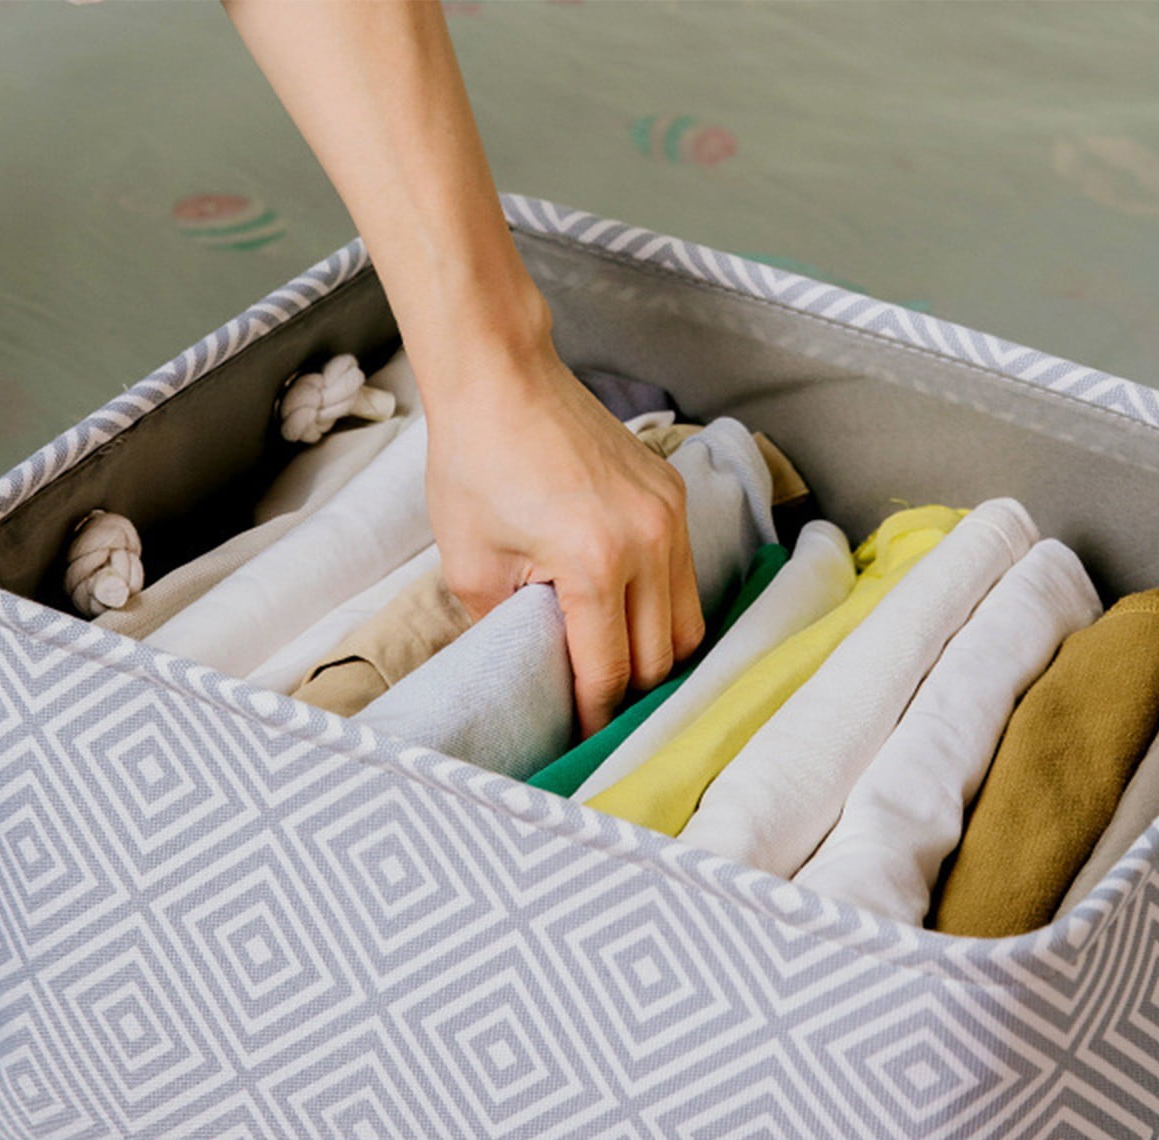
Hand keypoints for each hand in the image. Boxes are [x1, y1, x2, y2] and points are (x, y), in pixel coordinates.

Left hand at [426, 343, 704, 737]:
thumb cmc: (475, 465)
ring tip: (619, 667)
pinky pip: (685, 578)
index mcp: (593, 565)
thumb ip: (508, 630)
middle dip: (627, 693)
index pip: (608, 671)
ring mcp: (669, 519)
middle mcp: (646, 544)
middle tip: (596, 709)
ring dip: (656, 655)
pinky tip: (630, 615)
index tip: (582, 741)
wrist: (501, 380)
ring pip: (688, 625)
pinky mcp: (674, 498)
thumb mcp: (470, 567)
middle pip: (660, 658)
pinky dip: (663, 608)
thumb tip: (538, 673)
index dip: (595, 717)